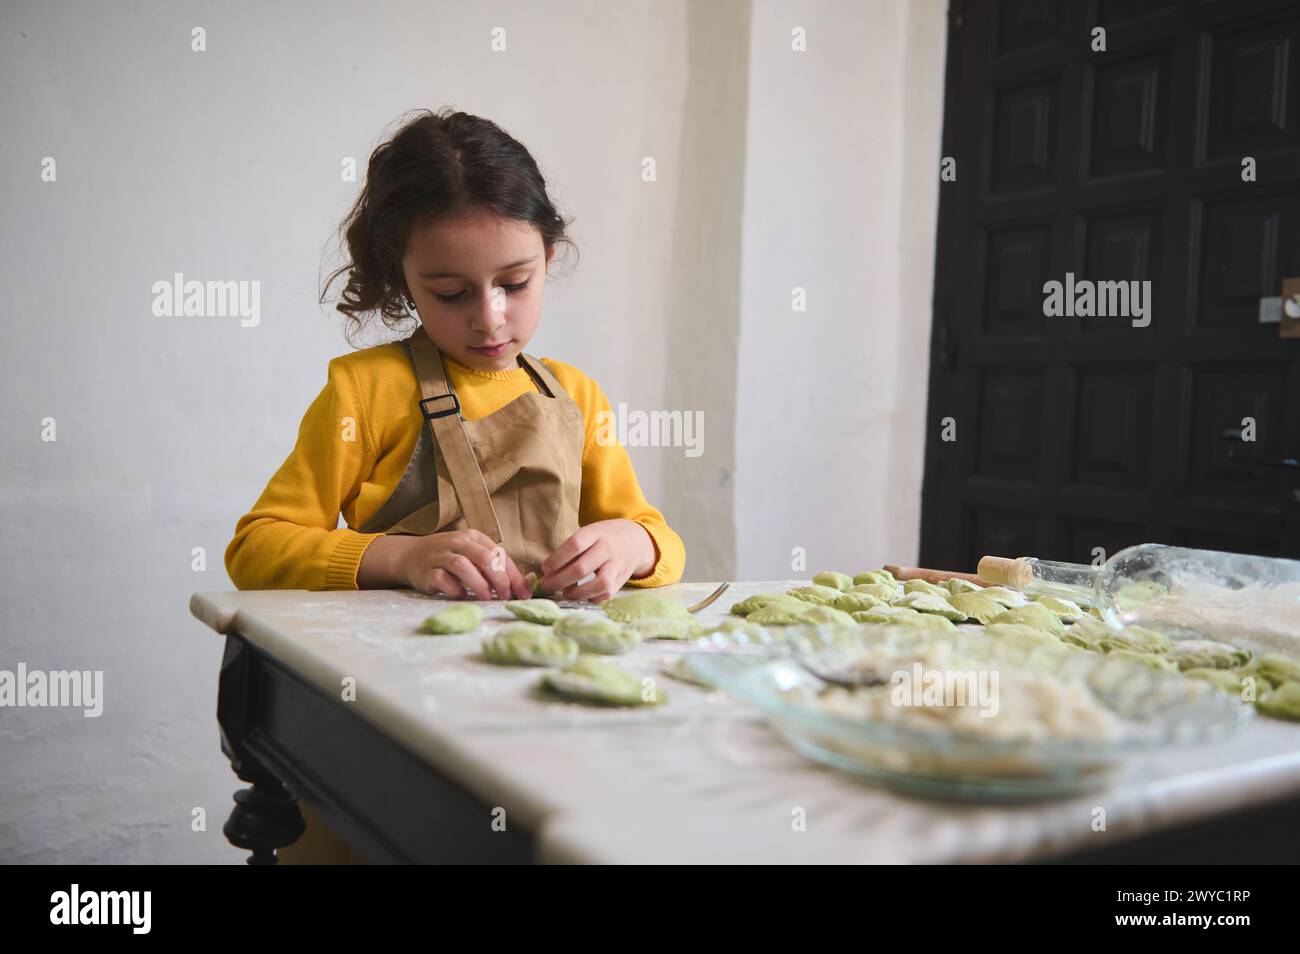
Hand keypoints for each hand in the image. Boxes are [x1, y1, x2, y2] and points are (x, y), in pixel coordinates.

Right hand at [397, 529, 531, 599]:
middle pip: (484, 557)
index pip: (499, 554)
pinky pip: (442, 579)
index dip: (514, 575)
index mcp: (473, 537)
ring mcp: (440, 556)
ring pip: (462, 566)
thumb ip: (492, 568)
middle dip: (499, 579)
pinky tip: (461, 596)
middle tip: (505, 596)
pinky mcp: (427, 571)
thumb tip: (520, 588)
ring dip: (478, 583)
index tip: (523, 594)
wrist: (410, 555)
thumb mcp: (472, 556)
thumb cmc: (449, 558)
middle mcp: (457, 543)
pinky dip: (454, 589)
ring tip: (487, 597)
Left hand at [539, 519, 656, 602]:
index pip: (575, 545)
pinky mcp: (622, 580)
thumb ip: (570, 551)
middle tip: (547, 585)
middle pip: (582, 568)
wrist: (634, 540)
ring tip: (565, 593)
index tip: (545, 569)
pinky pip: (607, 594)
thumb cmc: (602, 538)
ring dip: (577, 593)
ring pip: (598, 584)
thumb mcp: (588, 535)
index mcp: (595, 533)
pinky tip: (582, 595)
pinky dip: (592, 598)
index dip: (557, 559)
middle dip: (559, 580)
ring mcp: (617, 565)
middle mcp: (608, 548)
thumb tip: (548, 573)